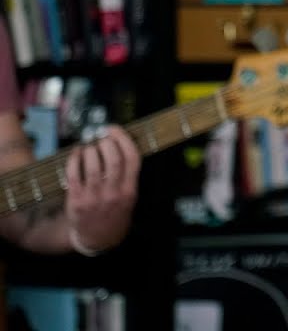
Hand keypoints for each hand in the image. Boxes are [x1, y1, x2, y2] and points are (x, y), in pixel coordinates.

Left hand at [64, 125, 140, 253]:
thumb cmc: (114, 214)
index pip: (132, 158)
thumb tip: (119, 144)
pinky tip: (76, 153)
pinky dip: (74, 159)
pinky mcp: (76, 201)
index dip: (123, 138)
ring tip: (88, 146)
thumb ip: (127, 176)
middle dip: (105, 142)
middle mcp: (114, 193)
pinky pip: (74, 174)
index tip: (113, 129)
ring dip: (89, 149)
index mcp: (130, 190)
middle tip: (100, 137)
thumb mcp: (130, 197)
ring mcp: (94, 198)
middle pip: (113, 158)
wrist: (97, 239)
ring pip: (93, 165)